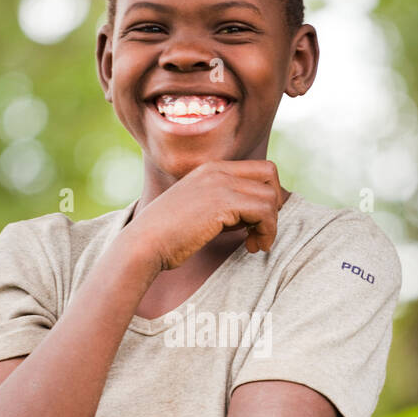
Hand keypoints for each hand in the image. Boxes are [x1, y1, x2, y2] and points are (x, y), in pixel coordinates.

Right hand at [124, 159, 284, 270]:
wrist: (144, 244)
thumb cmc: (167, 236)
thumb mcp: (198, 212)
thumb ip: (224, 207)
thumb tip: (253, 216)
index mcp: (210, 169)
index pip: (259, 169)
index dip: (266, 195)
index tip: (255, 223)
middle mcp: (216, 170)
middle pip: (269, 175)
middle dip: (273, 205)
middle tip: (260, 231)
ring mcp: (220, 184)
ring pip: (270, 196)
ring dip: (270, 225)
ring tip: (255, 245)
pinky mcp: (223, 203)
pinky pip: (265, 212)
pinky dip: (266, 232)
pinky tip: (252, 248)